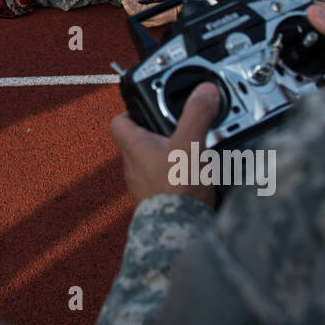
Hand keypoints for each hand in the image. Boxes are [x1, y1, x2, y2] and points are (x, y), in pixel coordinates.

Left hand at [108, 83, 223, 207]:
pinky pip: (170, 181)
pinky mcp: (161, 201)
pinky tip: (203, 176)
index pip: (120, 121)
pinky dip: (184, 175)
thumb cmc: (174, 192)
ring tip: (199, 149)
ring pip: (158, 161)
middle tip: (183, 125)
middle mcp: (135, 166)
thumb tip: (204, 91)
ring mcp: (146, 185)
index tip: (150, 102)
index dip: (133, 109)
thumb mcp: (189, 144)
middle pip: (143, 140)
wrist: (179, 234)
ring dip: (176, 154)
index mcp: (134, 147)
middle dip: (163, 132)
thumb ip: (197, 115)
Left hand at [122, 0, 179, 25]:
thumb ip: (150, 16)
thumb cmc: (167, 14)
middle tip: (124, 2)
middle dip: (128, 7)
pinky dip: (132, 3)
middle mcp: (144, 18)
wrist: (173, 12)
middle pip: (134, 12)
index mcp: (146, 22)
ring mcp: (144, 13)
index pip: (136, 16)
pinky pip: (137, 6)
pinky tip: (128, 0)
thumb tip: (141, 14)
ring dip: (129, 4)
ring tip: (124, 0)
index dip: (130, 11)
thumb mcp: (159, 15)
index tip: (126, 6)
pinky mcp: (145, 8)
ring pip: (134, 8)